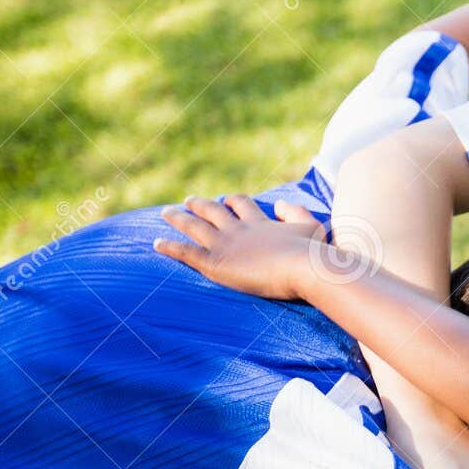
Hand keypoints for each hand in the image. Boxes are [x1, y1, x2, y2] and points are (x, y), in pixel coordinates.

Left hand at [155, 195, 326, 299]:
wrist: (304, 268)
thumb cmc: (312, 252)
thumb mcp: (310, 225)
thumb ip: (294, 211)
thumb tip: (279, 203)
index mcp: (259, 221)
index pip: (241, 204)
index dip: (232, 201)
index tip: (226, 200)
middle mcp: (238, 228)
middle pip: (212, 210)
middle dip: (200, 204)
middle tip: (189, 200)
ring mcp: (224, 244)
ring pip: (194, 226)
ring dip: (178, 218)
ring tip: (166, 212)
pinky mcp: (215, 262)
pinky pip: (185, 252)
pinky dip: (170, 246)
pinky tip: (156, 243)